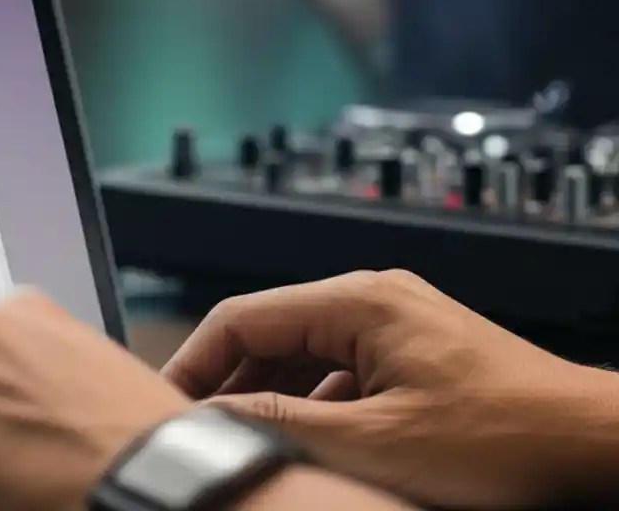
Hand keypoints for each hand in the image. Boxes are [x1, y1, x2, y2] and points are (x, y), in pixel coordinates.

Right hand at [163, 270, 618, 508]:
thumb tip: (217, 416)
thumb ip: (283, 422)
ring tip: (249, 442)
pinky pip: (340, 372)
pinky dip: (313, 404)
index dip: (194, 362)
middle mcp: (373, 300)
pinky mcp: (413, 354)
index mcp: (357, 301)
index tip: (167, 403)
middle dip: (230, 382)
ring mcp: (396, 324)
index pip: (240, 317)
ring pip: (303, 355)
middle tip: (200, 430)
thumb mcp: (375, 441)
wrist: (591, 445)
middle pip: (269, 333)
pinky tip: (308, 445)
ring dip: (271, 397)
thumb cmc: (504, 435)